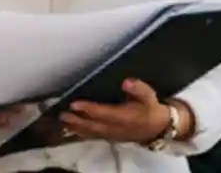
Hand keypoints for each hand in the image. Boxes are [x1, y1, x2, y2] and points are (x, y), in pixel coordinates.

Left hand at [57, 79, 175, 143]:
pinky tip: (70, 128)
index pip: (103, 113)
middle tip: (62, 114)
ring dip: (76, 127)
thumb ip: (138, 88)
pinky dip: (81, 133)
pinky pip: (93, 136)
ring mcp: (112, 134)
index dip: (88, 109)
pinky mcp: (110, 137)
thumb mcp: (149, 95)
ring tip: (62, 121)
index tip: (74, 104)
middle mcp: (116, 128)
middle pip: (93, 125)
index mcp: (125, 117)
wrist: (157, 127)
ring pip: (92, 132)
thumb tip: (126, 82)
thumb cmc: (150, 107)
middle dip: (77, 120)